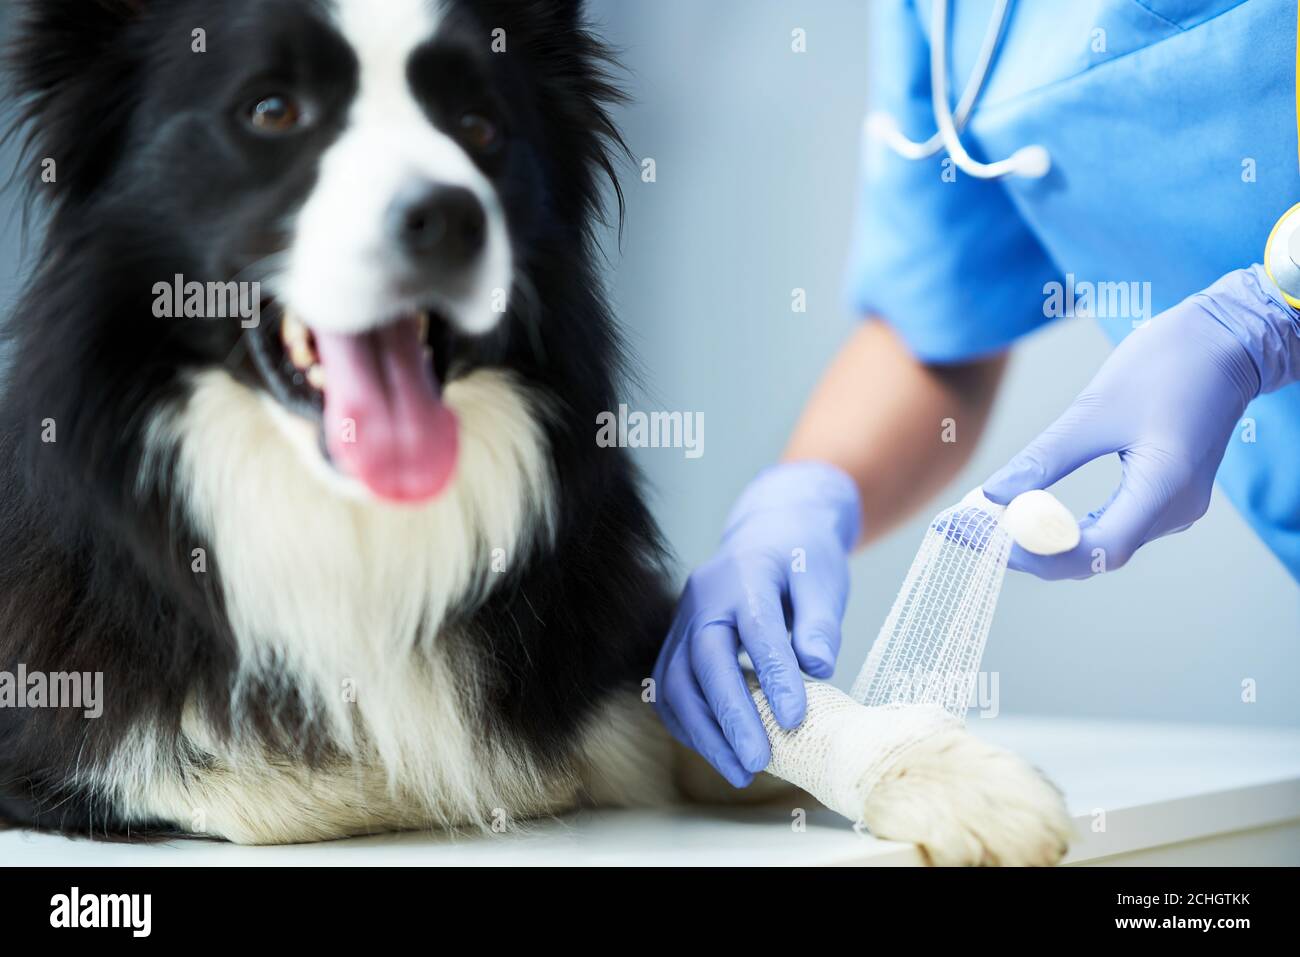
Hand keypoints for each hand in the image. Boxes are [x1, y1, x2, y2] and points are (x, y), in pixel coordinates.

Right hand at [652, 461, 860, 785]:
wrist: (769, 534)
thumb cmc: (801, 559)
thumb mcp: (823, 579)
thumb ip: (819, 622)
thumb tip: (819, 667)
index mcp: (745, 575)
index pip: (756, 630)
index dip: (774, 676)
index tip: (794, 720)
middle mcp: (704, 597)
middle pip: (705, 661)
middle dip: (730, 716)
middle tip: (758, 760)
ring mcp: (683, 619)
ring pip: (677, 681)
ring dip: (704, 731)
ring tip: (739, 770)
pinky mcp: (676, 641)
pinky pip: (668, 688)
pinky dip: (688, 723)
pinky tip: (715, 749)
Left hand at [984, 265, 1298, 578]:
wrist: (1226, 342)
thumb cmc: (1168, 363)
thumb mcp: (1095, 409)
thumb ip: (1045, 457)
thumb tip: (992, 495)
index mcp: (1165, 489)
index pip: (1096, 551)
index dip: (1036, 552)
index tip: (987, 538)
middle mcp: (1174, 511)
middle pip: (1093, 557)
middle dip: (1029, 550)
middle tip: (971, 533)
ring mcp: (1172, 508)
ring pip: (1099, 547)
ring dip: (1043, 541)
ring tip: (988, 526)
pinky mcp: (1162, 498)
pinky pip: (1109, 528)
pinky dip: (1065, 527)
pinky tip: (1027, 515)